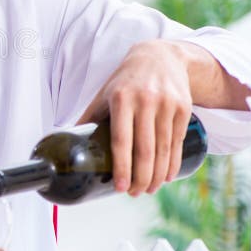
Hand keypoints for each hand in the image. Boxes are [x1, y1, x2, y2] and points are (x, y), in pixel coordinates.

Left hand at [76, 40, 192, 195]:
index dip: (121, 167)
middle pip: (145, 149)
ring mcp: (166, 104)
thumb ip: (89, 118)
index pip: (121, 140)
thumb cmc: (126, 80)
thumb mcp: (104, 94)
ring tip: (149, 190)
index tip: (120, 188)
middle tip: (135, 194)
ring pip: (164, 149)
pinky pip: (178, 142)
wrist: (160, 57)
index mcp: (120, 99)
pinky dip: (173, 163)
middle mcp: (145, 101)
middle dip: (141, 178)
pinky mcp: (183, 108)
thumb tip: (67, 144)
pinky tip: (167, 176)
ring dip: (157, 175)